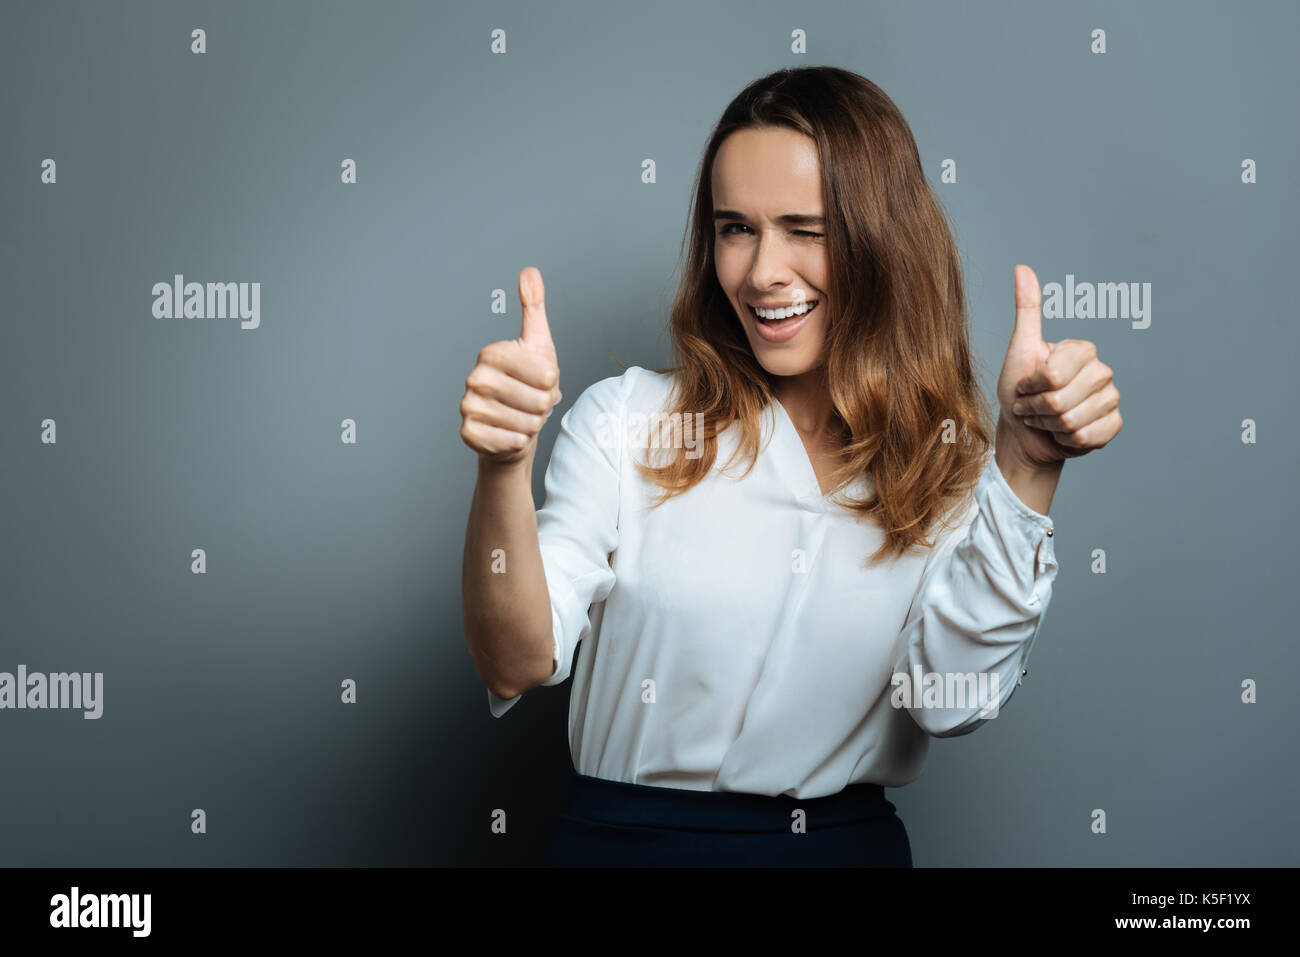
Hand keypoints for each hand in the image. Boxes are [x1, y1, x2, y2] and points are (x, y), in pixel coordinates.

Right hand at [459, 267, 561, 465]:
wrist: (513, 425)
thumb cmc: (529, 384)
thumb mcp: (538, 344)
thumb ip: (533, 308)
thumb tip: (529, 272)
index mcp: (491, 353)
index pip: (545, 373)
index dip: (553, 382)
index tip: (544, 381)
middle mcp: (474, 378)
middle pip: (536, 400)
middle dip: (544, 407)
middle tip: (535, 404)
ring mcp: (468, 406)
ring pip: (525, 424)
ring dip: (533, 425)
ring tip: (524, 417)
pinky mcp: (468, 433)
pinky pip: (510, 442)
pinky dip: (519, 441)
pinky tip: (512, 433)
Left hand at [996, 265, 1122, 468]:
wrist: (1024, 432)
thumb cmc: (1019, 390)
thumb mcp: (1019, 349)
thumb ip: (1027, 310)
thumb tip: (1022, 268)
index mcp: (1082, 350)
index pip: (1054, 375)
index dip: (1032, 386)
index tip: (1025, 385)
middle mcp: (1102, 371)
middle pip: (1062, 400)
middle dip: (1038, 409)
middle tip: (1032, 407)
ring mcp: (1111, 399)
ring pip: (1073, 421)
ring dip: (1049, 426)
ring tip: (1044, 420)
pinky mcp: (1113, 425)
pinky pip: (1089, 437)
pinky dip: (1066, 441)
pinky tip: (1062, 434)